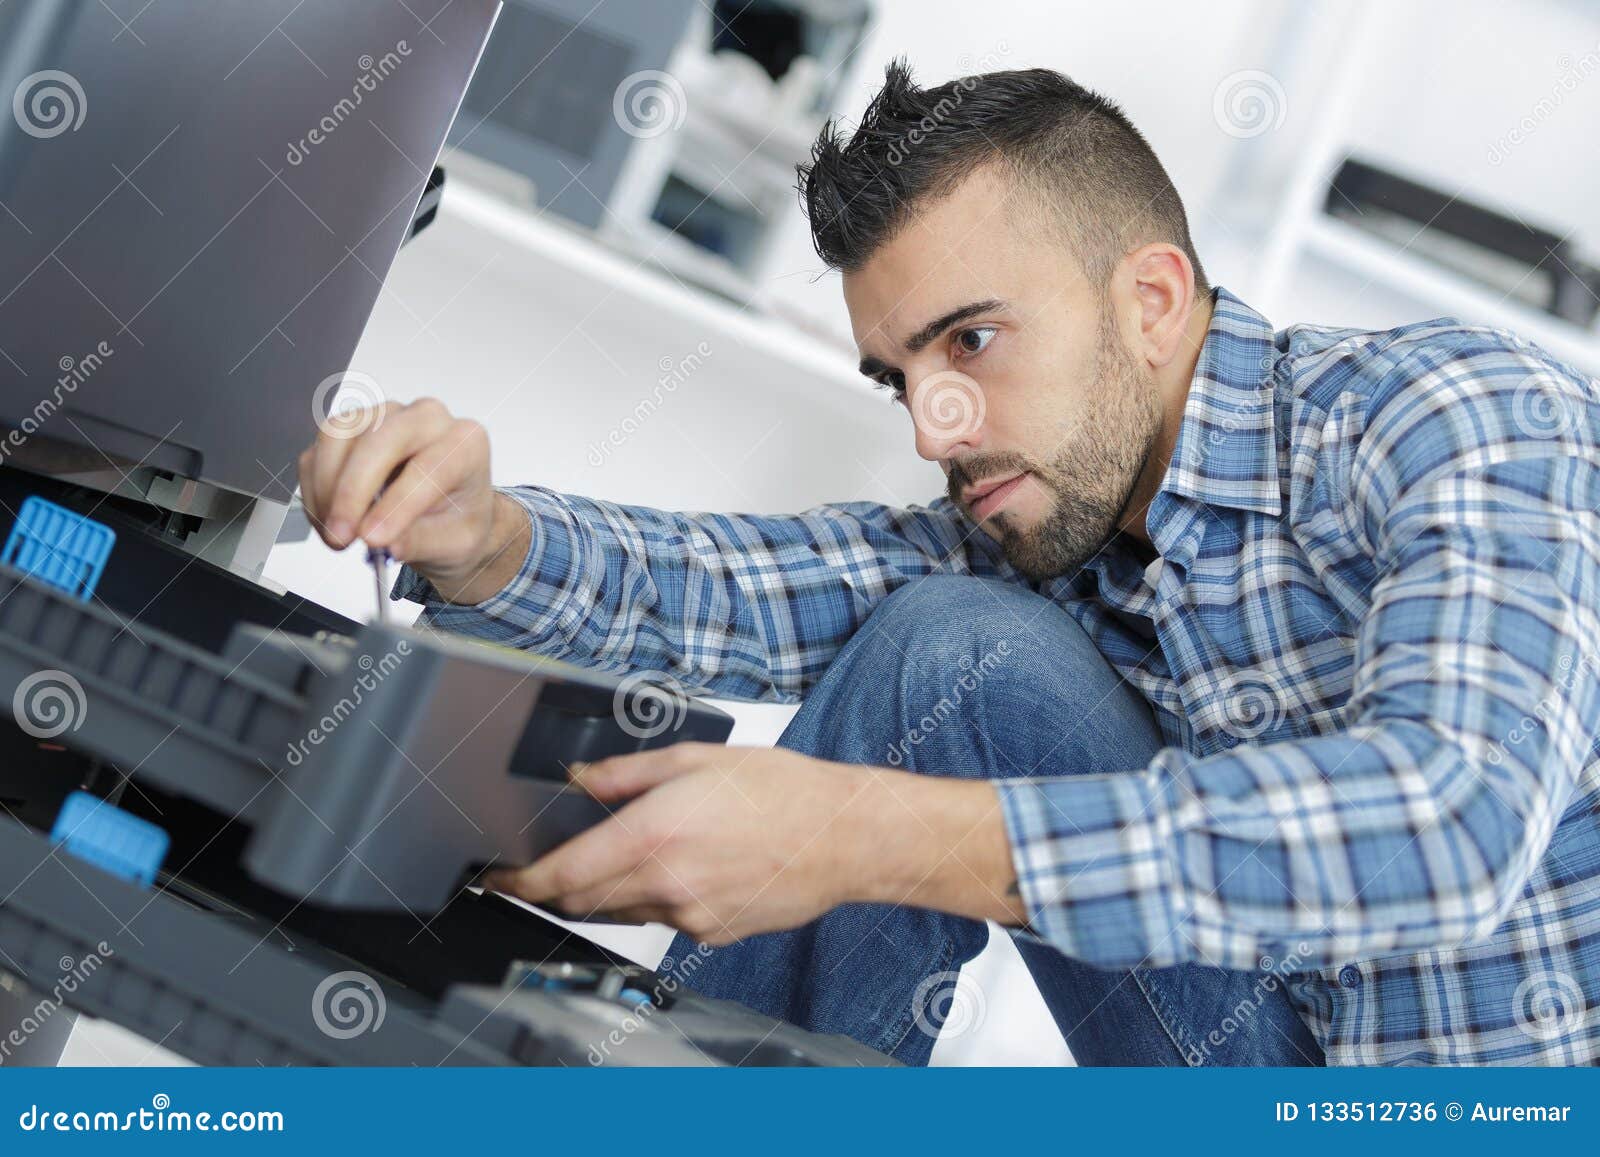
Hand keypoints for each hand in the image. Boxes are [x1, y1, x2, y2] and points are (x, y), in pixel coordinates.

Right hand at [296, 398, 528, 603]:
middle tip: (341, 537)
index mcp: (465, 443)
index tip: (373, 538)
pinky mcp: (351, 428)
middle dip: (352, 492)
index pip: (428, 467)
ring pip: (338, 437)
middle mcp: (426, 419)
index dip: (397, 505)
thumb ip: (423, 542)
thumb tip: (389, 544)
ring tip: (336, 535)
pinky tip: (329, 520)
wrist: (447, 513)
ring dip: (328, 490)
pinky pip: (318, 451)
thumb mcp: (455, 543)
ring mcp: (384, 417)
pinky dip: (316, 490)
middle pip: (379, 440)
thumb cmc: (457, 519)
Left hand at [479, 744, 1025, 942]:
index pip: (562, 874)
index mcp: (654, 834)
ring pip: (621, 912)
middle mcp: (665, 883)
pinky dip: (656, 897)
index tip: (497, 877)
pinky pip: (664, 919)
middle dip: (558, 884)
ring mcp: (689, 915)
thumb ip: (628, 773)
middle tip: (553, 858)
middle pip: (582, 901)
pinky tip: (687, 866)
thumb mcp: (696, 760)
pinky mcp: (711, 933)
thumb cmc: (782, 790)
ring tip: (637, 851)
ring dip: (608, 889)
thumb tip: (582, 782)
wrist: (843, 837)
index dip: (519, 881)